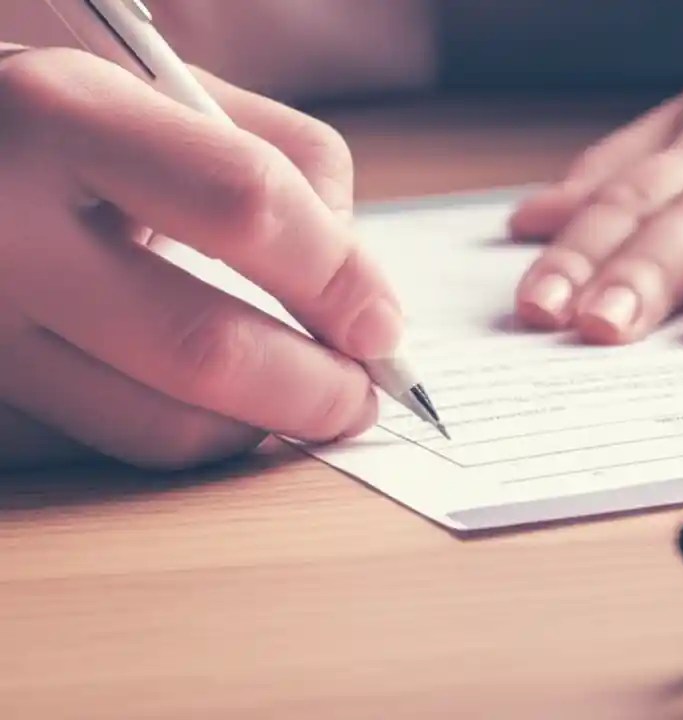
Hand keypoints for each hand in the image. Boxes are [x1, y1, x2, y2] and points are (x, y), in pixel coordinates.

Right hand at [0, 47, 401, 469]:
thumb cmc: (54, 124)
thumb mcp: (155, 88)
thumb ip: (281, 156)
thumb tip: (361, 288)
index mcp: (62, 115)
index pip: (247, 206)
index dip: (339, 277)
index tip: (383, 326)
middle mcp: (0, 229)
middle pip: (205, 349)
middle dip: (315, 391)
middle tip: (357, 398)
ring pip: (154, 427)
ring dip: (253, 429)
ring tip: (287, 402)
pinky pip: (102, 450)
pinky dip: (172, 434)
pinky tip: (186, 399)